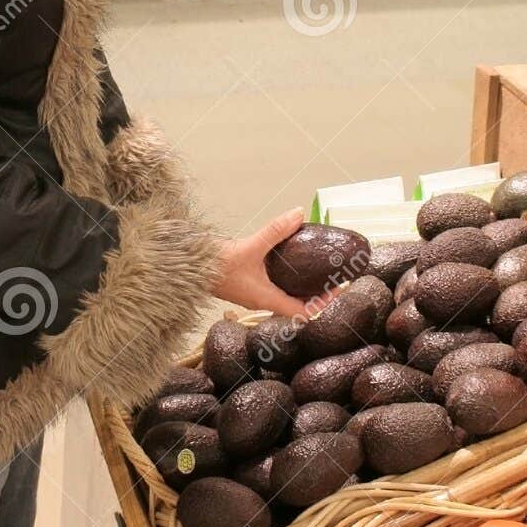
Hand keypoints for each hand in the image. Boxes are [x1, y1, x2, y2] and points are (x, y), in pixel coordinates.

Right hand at [212, 207, 338, 319]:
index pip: (302, 312)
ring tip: (316, 273)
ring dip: (301, 289)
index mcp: (266, 299)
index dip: (323, 304)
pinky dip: (287, 280)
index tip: (338, 289)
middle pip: (296, 306)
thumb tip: (298, 214)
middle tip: (332, 279)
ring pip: (285, 297)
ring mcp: (254, 294)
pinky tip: (290, 265)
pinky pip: (274, 288)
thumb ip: (275, 231)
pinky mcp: (247, 285)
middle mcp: (262, 301)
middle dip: (316, 295)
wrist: (189, 267)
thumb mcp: (250, 246)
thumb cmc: (217, 265)